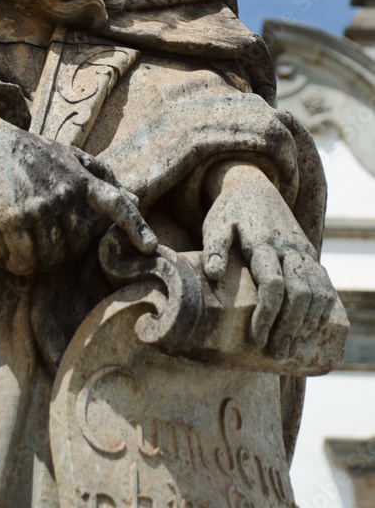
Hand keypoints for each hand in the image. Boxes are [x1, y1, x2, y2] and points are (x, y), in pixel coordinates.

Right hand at [0, 114, 156, 273]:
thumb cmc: (28, 152)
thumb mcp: (67, 155)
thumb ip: (100, 176)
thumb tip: (136, 198)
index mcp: (81, 177)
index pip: (117, 202)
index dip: (136, 225)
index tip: (151, 247)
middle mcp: (64, 192)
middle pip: (77, 245)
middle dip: (64, 252)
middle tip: (46, 245)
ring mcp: (39, 205)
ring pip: (52, 256)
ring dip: (40, 262)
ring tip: (28, 252)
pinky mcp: (13, 216)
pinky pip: (25, 257)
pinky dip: (20, 264)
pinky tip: (14, 259)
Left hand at [201, 161, 335, 357]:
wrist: (253, 186)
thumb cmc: (228, 212)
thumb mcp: (215, 225)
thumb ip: (214, 249)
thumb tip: (214, 276)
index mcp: (262, 242)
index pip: (272, 284)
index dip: (267, 314)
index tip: (257, 338)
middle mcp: (287, 247)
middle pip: (299, 293)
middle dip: (289, 327)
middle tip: (276, 352)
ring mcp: (302, 250)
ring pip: (317, 291)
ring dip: (308, 323)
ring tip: (292, 347)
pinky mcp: (309, 253)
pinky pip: (325, 284)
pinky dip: (323, 309)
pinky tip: (311, 328)